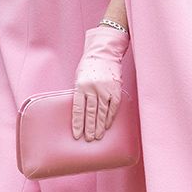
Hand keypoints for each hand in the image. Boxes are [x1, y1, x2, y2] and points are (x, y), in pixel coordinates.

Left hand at [71, 24, 129, 140]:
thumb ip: (80, 94)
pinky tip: (107, 126)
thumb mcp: (78, 78)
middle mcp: (92, 88)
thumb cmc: (89, 66)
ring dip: (99, 126)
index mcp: (80, 86)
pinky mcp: (115, 89)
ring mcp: (105, 89)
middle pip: (90, 113)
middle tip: (88, 140)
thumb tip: (80, 113)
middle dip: (89, 128)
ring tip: (97, 137)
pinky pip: (113, 107)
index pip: (78, 109)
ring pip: (102, 112)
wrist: (104, 52)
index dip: (77, 123)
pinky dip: (109, 117)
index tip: (77, 135)